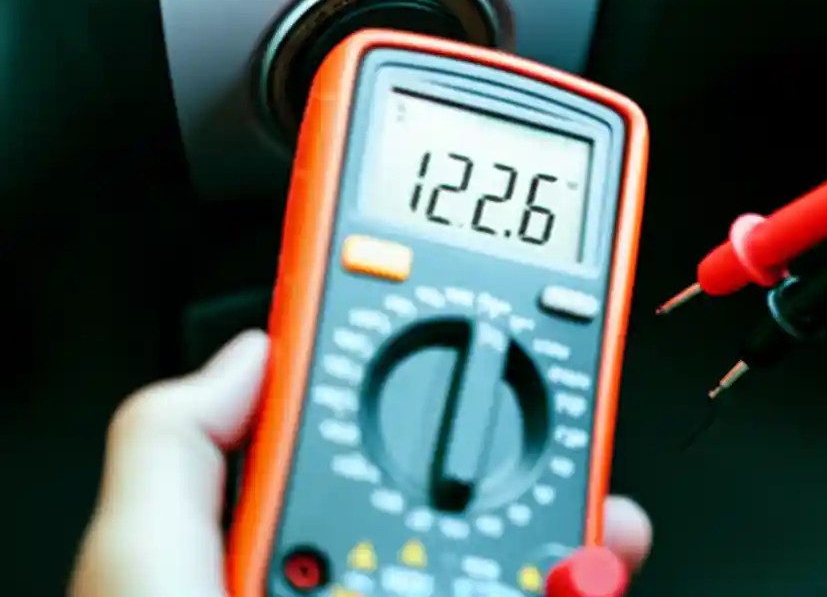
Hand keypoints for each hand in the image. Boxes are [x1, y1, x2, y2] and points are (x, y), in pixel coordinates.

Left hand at [69, 330, 652, 596]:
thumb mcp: (142, 558)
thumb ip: (176, 440)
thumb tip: (254, 350)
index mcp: (290, 536)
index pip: (366, 431)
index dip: (422, 375)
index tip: (486, 335)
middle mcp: (361, 577)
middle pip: (467, 489)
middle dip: (537, 452)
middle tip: (570, 436)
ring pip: (525, 555)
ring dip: (581, 531)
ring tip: (603, 526)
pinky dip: (584, 586)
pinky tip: (591, 577)